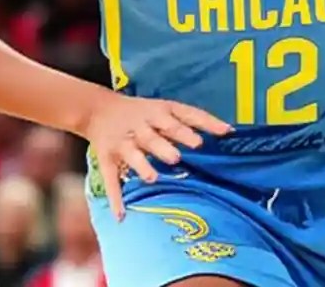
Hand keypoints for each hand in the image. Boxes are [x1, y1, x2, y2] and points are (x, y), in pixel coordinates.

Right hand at [83, 91, 231, 219]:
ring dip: (142, 166)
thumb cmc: (141, 112)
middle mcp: (142, 126)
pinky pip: (111, 180)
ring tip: (153, 178)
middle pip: (156, 135)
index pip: (185, 115)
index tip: (224, 132)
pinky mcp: (108, 159)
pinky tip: (121, 215)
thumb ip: (189, 121)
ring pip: (133, 155)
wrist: (98, 110)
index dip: (204, 123)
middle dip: (166, 145)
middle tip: (179, 156)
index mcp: (160, 111)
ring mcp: (124, 143)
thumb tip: (227, 132)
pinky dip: (116, 198)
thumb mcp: (163, 109)